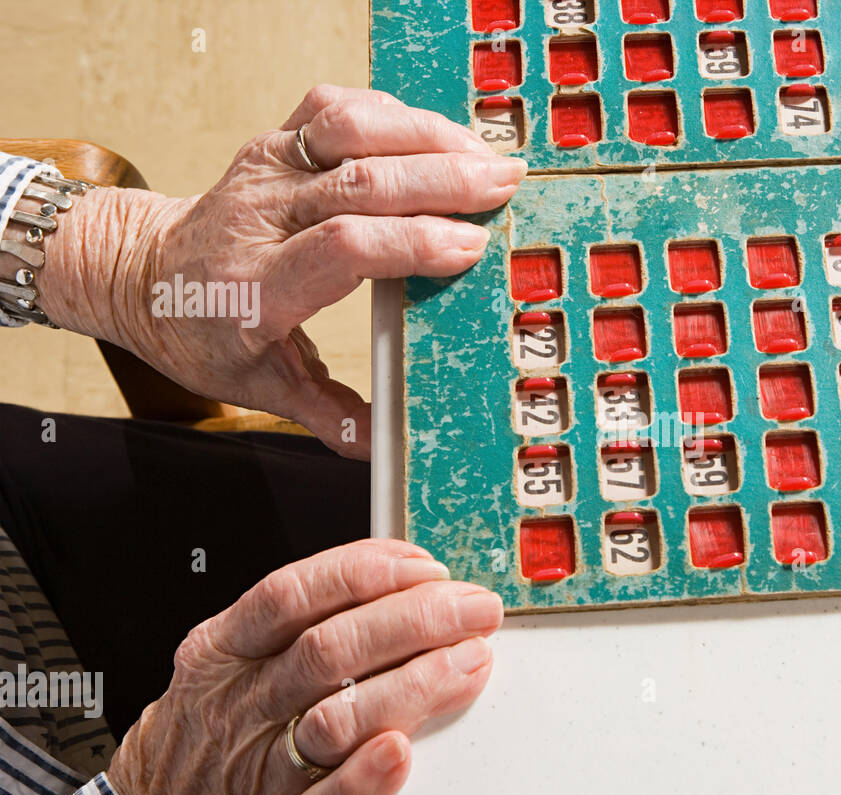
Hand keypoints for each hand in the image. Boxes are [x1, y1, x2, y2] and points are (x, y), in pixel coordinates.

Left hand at [42, 85, 525, 458]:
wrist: (144, 275)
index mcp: (256, 286)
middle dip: (441, 180)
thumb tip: (387, 446)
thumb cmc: (205, 333)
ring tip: (483, 155)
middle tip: (503, 188)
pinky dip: (392, 114)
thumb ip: (329, 414)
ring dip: (424, 136)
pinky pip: (335, 109)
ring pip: (348, 129)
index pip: (342, 247)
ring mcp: (265, 170)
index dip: (413, 242)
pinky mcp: (275, 142)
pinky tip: (435, 135)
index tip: (470, 247)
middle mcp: (258, 218)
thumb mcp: (261, 387)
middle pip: (358, 181)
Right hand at [105, 538, 503, 794]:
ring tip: (468, 665)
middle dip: (415, 622)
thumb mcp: (232, 653)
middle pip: (329, 650)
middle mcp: (243, 703)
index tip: (426, 567)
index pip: (293, 594)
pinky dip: (367, 778)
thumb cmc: (215, 718)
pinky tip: (404, 752)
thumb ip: (306, 617)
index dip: (366, 572)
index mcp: (226, 649)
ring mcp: (258, 767)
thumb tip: (408, 579)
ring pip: (336, 721)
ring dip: (411, 688)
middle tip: (475, 611)